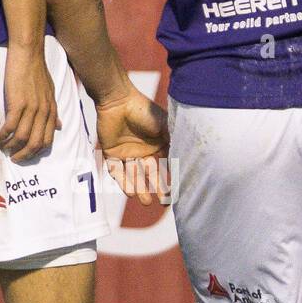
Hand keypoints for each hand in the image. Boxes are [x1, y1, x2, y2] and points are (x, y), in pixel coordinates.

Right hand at [0, 45, 59, 162]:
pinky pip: (11, 126)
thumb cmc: (38, 72)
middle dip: (25, 155)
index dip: (37, 152)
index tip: (27, 155)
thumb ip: (55, 112)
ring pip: (23, 138)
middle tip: (14, 159)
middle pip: (36, 143)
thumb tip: (60, 127)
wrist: (29, 55)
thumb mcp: (51, 94)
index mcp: (52, 112)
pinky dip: (3, 135)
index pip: (48, 140)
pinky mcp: (18, 103)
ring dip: (12, 147)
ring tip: (4, 149)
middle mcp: (44, 113)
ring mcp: (32, 109)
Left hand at [95, 85, 169, 205]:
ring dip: (139, 189)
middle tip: (161, 202)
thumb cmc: (144, 110)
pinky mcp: (111, 153)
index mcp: (158, 147)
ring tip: (144, 201)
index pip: (166, 169)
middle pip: (150, 176)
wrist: (118, 100)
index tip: (175, 195)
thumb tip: (189, 159)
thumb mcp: (166, 126)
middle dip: (156, 189)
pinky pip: (117, 171)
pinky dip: (123, 182)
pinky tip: (130, 192)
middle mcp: (144, 153)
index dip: (170, 182)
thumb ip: (176, 142)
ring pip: (134, 176)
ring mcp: (127, 154)